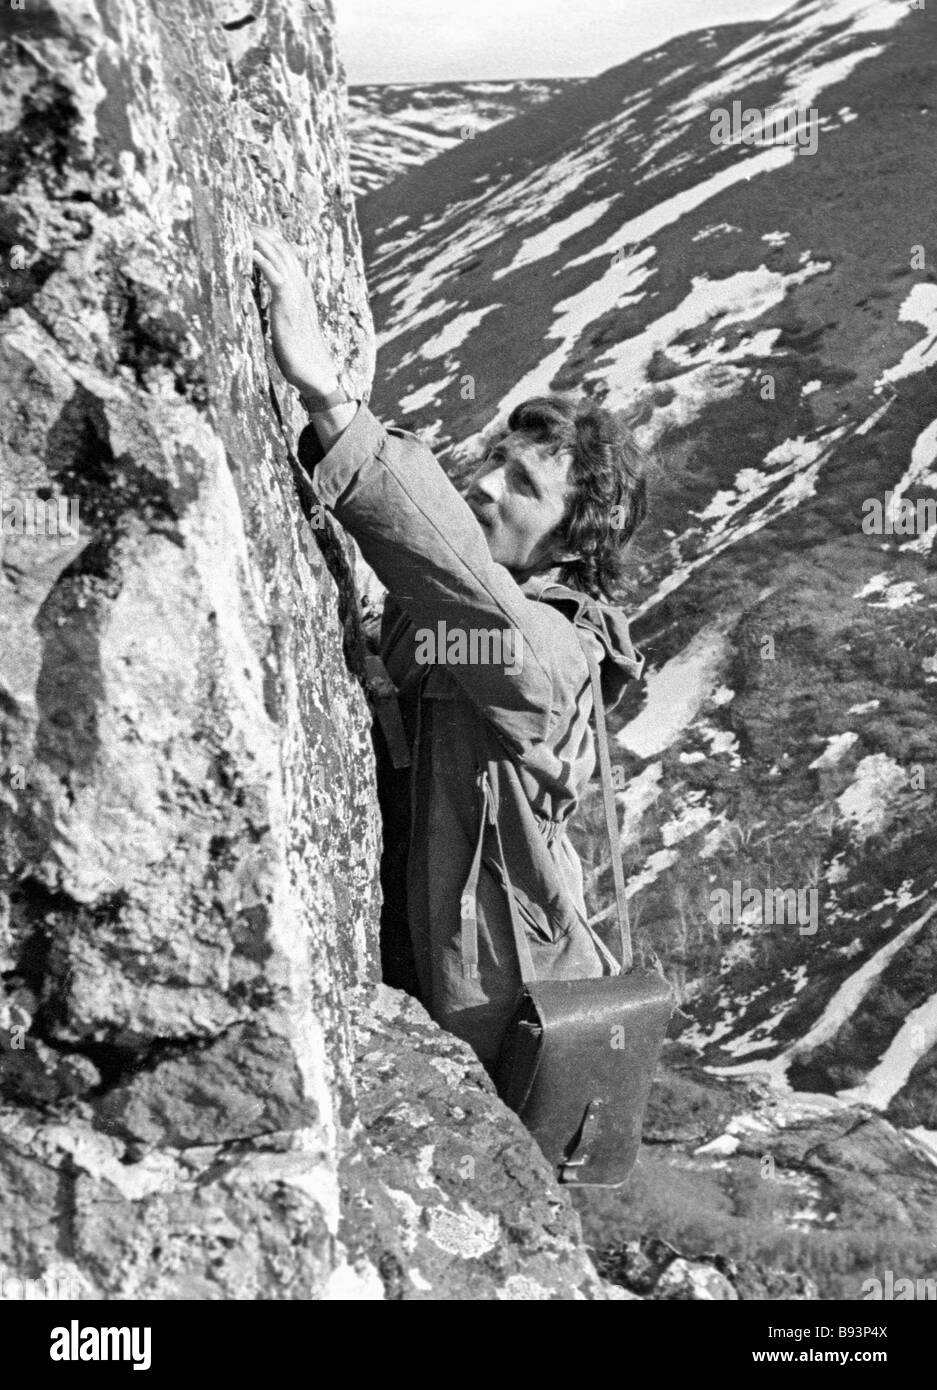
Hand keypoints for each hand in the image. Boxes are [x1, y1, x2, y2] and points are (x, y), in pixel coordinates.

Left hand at [250, 225, 339, 396]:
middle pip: (282, 247)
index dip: (269, 238)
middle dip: (261, 230)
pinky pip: (275, 275)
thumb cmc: (301, 355)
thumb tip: (274, 305)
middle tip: (239, 218)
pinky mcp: (288, 305)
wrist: (315, 373)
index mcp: (301, 290)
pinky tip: (248, 249)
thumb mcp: (289, 325)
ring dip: (258, 238)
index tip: (250, 228)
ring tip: (240, 224)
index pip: (286, 254)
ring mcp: (296, 294)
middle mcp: (301, 287)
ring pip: (278, 255)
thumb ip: (283, 310)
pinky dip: (261, 259)